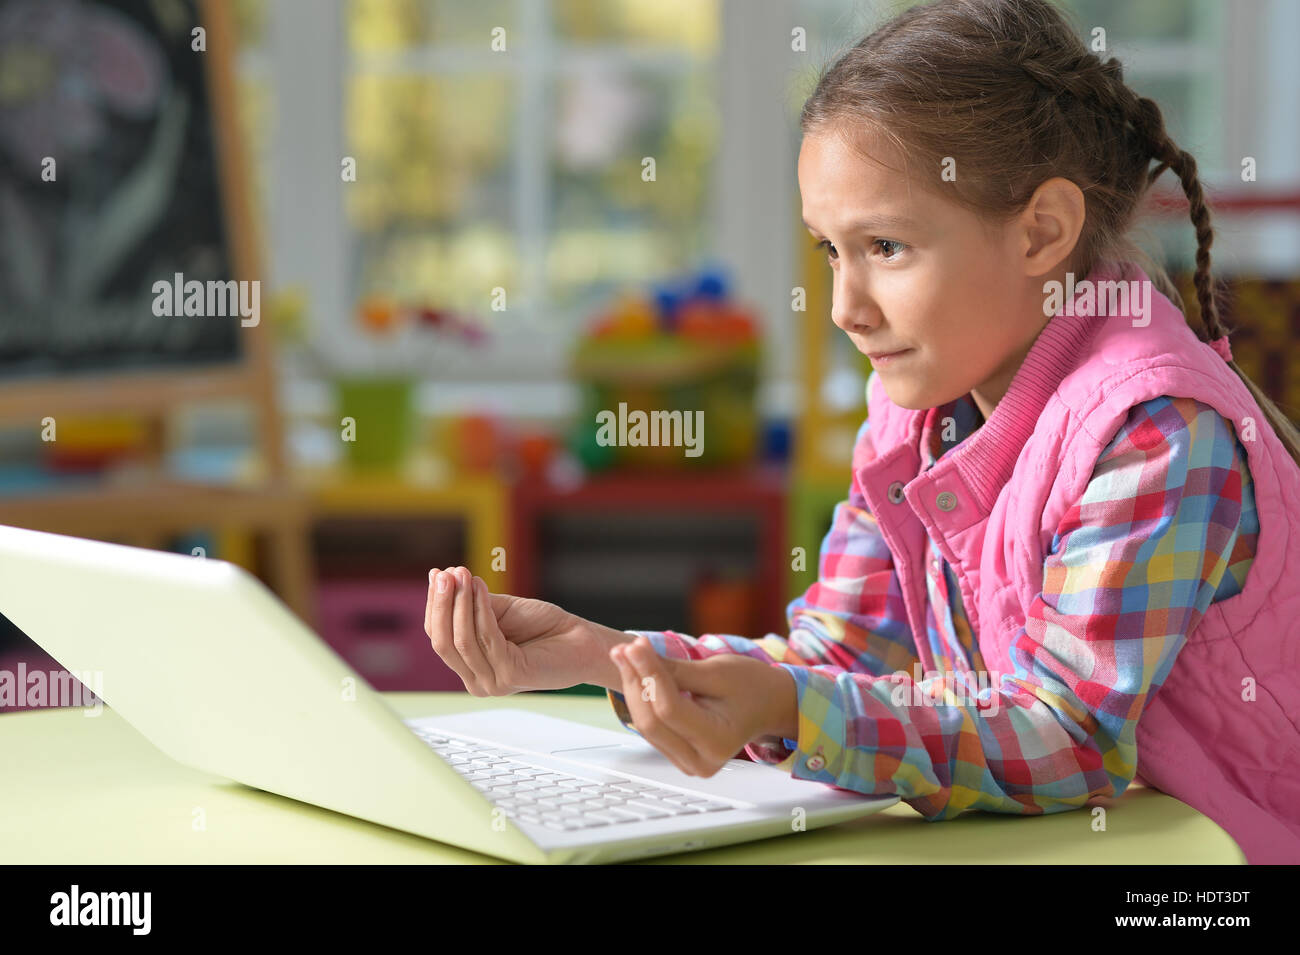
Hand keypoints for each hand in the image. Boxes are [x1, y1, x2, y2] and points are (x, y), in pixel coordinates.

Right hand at [424, 566, 593, 694]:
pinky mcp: (510, 677)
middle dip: (441, 604)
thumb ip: (471, 603)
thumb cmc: (542, 626)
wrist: (581, 640)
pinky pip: (487, 638)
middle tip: (444, 574)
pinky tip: (479, 586)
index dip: (435, 605)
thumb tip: (441, 577)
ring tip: (461, 575)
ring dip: (459, 603)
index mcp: (470, 666)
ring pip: (462, 640)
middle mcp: (476, 680)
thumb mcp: (499, 610)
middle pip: (443, 642)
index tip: (437, 573)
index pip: (439, 636)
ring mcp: (492, 682)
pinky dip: (480, 610)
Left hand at [609, 637, 796, 776]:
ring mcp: (688, 763)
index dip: (648, 675)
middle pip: (652, 721)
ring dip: (634, 688)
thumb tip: (636, 655)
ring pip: (647, 725)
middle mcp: (701, 761)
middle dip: (635, 681)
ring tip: (627, 655)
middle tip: (626, 648)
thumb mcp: (718, 672)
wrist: (769, 705)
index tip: (636, 645)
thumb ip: (676, 670)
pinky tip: (637, 674)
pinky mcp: (678, 755)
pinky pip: (652, 727)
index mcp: (717, 742)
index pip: (669, 709)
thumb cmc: (752, 686)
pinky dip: (643, 699)